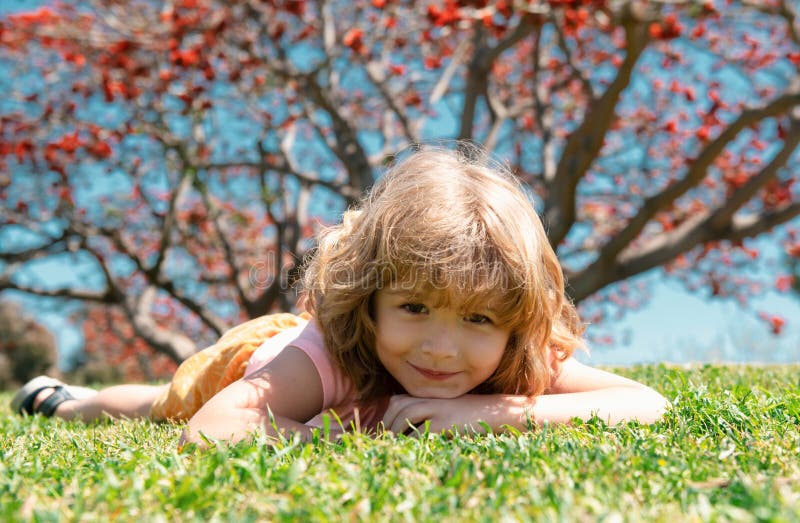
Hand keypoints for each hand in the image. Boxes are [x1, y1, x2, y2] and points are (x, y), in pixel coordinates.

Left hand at [382, 394, 533, 434]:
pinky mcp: (446, 423)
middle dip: (387, 423)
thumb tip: (408, 434)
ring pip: (405, 414)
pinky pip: (420, 432)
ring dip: (394, 431)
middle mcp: (432, 398)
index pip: (399, 400)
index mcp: (431, 395)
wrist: (498, 413)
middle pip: (399, 405)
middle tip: (382, 442)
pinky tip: (409, 451)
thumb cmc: (474, 416)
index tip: (383, 432)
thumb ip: (430, 415)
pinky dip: (411, 442)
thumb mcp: (449, 411)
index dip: (388, 415)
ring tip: (391, 446)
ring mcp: (439, 409)